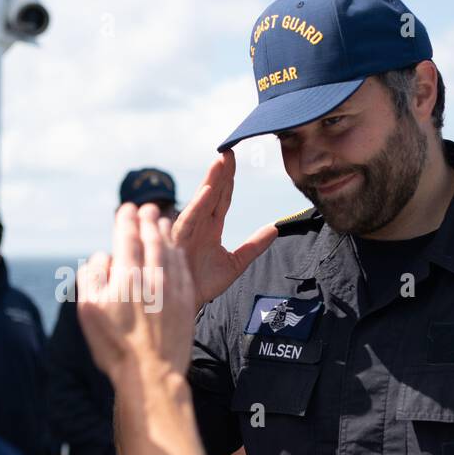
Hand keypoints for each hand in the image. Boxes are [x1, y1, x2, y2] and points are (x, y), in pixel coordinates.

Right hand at [78, 203, 195, 383]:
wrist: (150, 373)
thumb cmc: (114, 345)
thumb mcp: (88, 310)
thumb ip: (92, 276)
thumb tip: (102, 256)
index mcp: (125, 275)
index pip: (127, 237)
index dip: (126, 219)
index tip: (126, 209)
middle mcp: (151, 275)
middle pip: (151, 238)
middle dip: (147, 220)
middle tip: (147, 208)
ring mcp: (171, 287)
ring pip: (170, 249)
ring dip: (165, 232)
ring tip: (162, 221)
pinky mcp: (186, 300)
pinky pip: (182, 267)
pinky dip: (178, 252)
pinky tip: (176, 249)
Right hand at [172, 151, 276, 306]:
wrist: (185, 305)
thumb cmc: (203, 284)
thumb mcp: (235, 264)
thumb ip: (254, 246)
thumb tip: (275, 228)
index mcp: (210, 227)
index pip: (222, 197)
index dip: (229, 177)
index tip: (235, 156)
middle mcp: (198, 224)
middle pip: (212, 193)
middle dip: (220, 171)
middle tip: (230, 149)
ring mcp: (187, 231)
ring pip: (201, 201)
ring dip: (211, 181)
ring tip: (221, 161)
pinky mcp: (179, 242)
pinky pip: (189, 220)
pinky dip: (198, 205)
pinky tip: (208, 191)